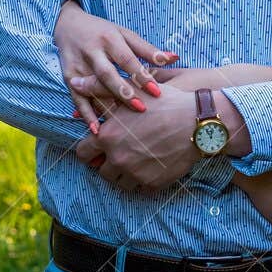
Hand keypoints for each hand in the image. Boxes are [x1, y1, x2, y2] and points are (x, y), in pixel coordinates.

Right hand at [54, 0, 177, 133]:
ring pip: (92, 89)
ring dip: (106, 106)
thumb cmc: (103, 31)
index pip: (127, 59)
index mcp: (110, 39)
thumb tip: (175, 58)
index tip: (157, 92)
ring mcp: (79, 66)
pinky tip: (96, 129)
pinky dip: (86, 114)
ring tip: (121, 125)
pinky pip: (77, 98)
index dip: (142, 75)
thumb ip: (148, 49)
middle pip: (108, 74)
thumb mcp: (125, 35)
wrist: (67, 25)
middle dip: (124, 92)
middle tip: (141, 109)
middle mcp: (93, 52)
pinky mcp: (68, 77)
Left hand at [72, 83, 201, 191]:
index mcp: (107, 136)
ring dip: (124, 173)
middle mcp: (118, 159)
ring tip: (136, 158)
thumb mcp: (130, 89)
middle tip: (121, 152)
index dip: (90, 149)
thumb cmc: (163, 102)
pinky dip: (142, 180)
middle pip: (100, 171)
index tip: (99, 146)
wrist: (196, 122)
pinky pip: (140, 189)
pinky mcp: (152, 184)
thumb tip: (74, 82)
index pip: (82, 153)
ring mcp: (135, 174)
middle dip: (107, 162)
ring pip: (119, 182)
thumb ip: (98, 87)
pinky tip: (151, 165)